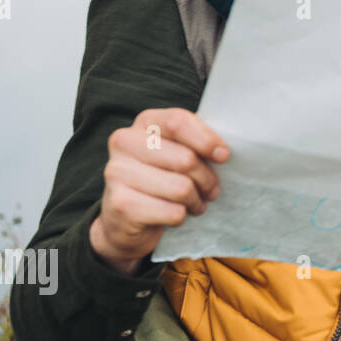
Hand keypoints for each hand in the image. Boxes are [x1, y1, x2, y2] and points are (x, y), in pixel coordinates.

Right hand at [90, 108, 229, 274]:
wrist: (124, 219)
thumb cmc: (162, 178)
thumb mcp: (179, 151)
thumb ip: (197, 143)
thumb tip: (222, 152)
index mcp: (144, 123)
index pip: (178, 122)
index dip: (206, 140)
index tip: (223, 156)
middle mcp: (124, 142)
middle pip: (186, 159)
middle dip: (207, 179)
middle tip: (210, 189)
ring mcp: (117, 173)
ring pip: (182, 188)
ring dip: (196, 200)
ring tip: (194, 202)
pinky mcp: (121, 205)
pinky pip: (173, 212)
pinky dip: (181, 217)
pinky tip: (175, 214)